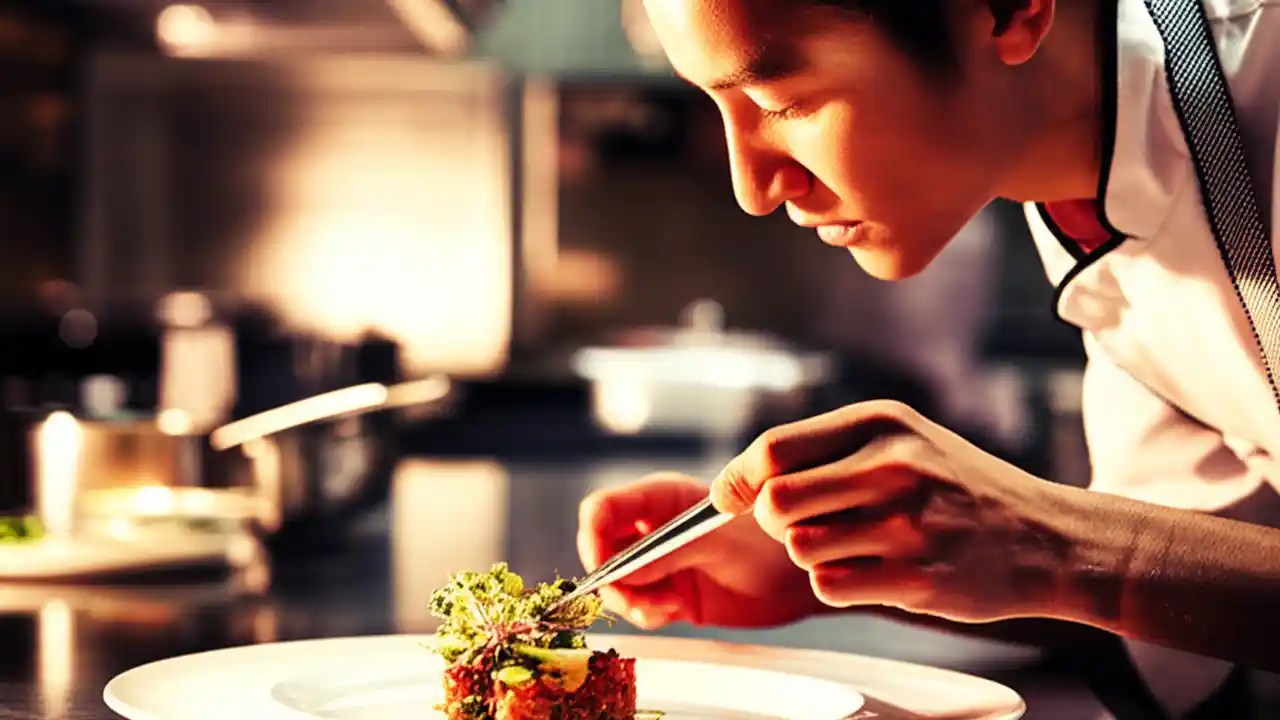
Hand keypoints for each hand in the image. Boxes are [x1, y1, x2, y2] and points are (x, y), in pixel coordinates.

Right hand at [576, 473, 826, 629]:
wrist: (800, 576)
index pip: (602, 510)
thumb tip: (624, 571)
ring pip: (616, 584)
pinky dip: (647, 614)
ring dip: (631, 601)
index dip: (592, 539)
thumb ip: (670, 552)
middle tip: (638, 599)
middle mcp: (652, 529)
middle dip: (612, 579)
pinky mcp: (670, 593)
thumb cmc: (768, 540)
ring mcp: (660, 563)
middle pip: (602, 550)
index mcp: (659, 499)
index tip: (603, 572)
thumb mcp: (718, 541)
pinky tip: (674, 611)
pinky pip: (638, 607)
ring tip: (666, 606)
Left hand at [713, 400, 1099, 623]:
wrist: (1050, 537)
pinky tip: (877, 571)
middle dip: (772, 522)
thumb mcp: (903, 441)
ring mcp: (908, 524)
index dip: (740, 478)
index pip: (773, 448)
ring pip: (800, 548)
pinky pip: (831, 587)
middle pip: (776, 503)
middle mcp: (893, 466)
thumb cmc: (959, 488)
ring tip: (854, 546)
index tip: (732, 496)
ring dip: (812, 555)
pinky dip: (839, 585)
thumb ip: (824, 452)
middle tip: (801, 524)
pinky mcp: (919, 578)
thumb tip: (736, 483)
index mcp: (881, 424)